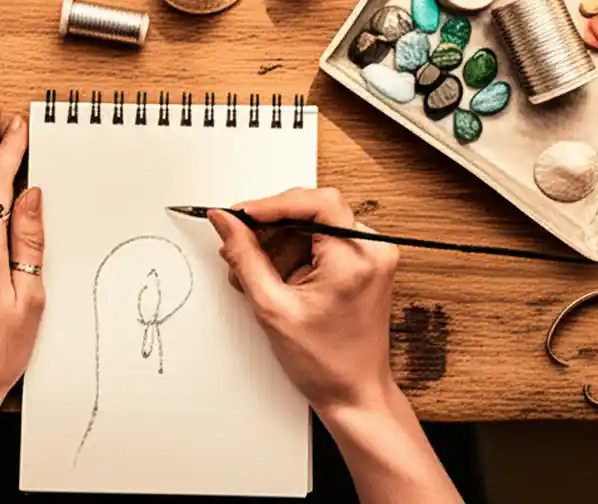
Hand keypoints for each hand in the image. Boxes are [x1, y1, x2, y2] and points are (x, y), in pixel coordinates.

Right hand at [208, 187, 398, 415]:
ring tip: (255, 273)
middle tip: (239, 243)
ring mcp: (371, 255)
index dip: (271, 204)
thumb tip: (225, 222)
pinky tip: (275, 277)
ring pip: (313, 225)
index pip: (314, 203)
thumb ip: (245, 257)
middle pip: (312, 210)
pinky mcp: (364, 263)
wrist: (354, 393)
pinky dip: (294, 253)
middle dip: (271, 226)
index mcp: (356, 258)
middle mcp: (372, 250)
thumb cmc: (326, 363)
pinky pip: (323, 241)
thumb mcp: (272, 307)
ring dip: (279, 243)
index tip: (240, 215)